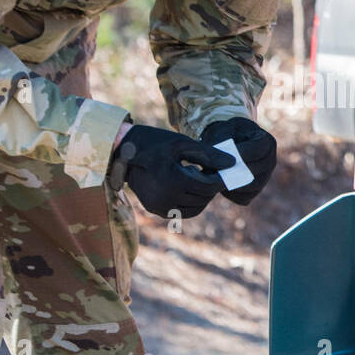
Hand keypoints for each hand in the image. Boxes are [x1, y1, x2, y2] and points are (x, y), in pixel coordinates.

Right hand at [111, 124, 234, 218]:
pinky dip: (190, 202)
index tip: (226, 169)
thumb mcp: (182, 143)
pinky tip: (187, 185)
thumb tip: (232, 164)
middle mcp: (166, 198)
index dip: (221, 178)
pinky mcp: (156, 210)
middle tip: (213, 172)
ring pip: (195, 209)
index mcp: (174, 180)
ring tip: (197, 177)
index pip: (209, 186)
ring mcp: (160, 207)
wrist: (121, 153)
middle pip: (203, 198)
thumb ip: (209, 155)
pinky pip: (181, 211)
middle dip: (211, 186)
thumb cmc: (154, 143)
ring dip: (202, 196)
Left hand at [200, 117, 276, 204]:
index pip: (257, 150)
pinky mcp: (255, 191)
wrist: (222, 144)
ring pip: (251, 188)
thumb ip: (222, 144)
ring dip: (233, 185)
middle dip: (235, 173)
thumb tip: (226, 164)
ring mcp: (265, 178)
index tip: (223, 157)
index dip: (241, 155)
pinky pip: (244, 198)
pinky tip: (220, 183)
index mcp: (267, 142)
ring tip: (216, 177)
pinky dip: (231, 194)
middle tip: (216, 172)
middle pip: (256, 172)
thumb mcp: (220, 132)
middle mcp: (270, 161)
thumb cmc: (223, 135)